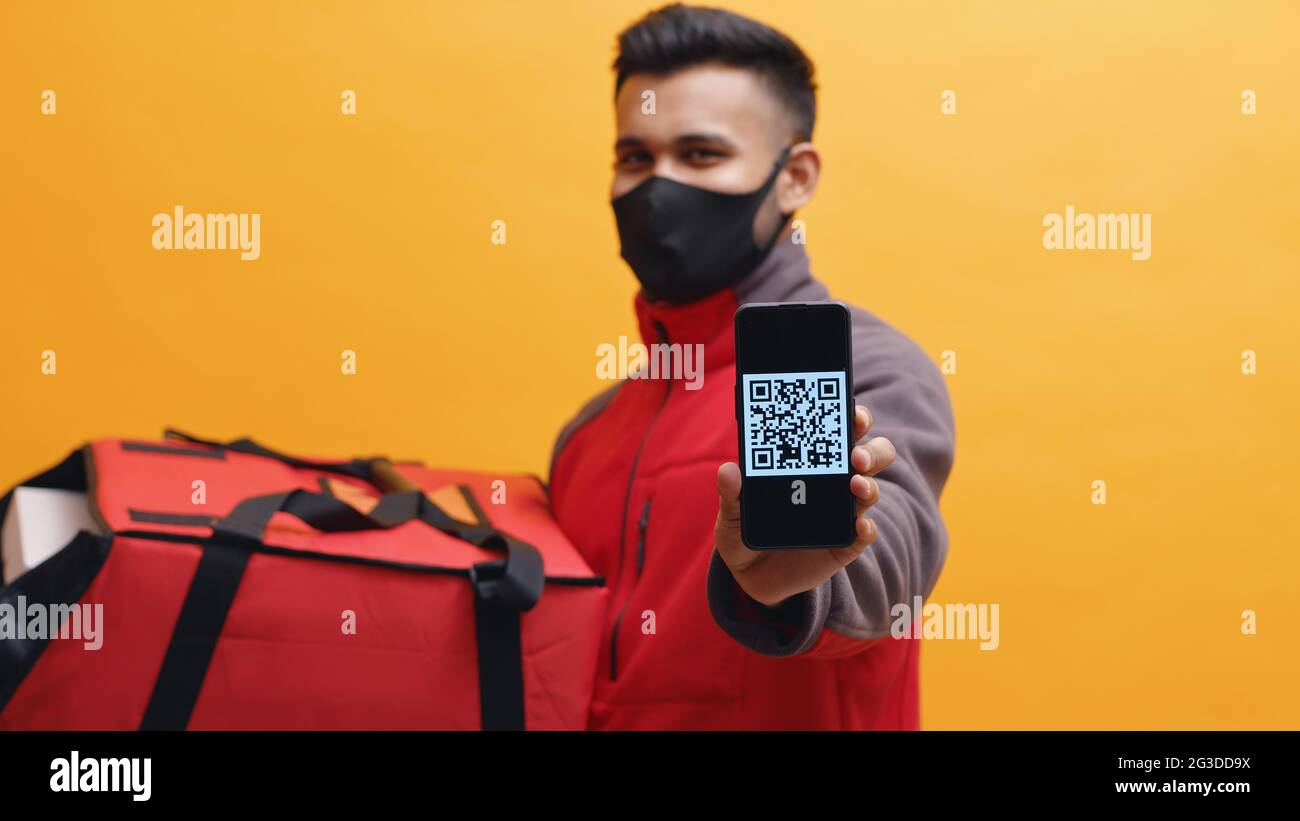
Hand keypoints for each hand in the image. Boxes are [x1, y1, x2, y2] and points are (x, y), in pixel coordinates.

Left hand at [714, 405, 895, 607]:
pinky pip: (864, 534)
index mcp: (809, 461)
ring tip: (855, 484)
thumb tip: (729, 470)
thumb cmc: (745, 530)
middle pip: (870, 454)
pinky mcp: (845, 544)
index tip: (848, 407)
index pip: (837, 429)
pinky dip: (866, 528)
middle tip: (854, 454)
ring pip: (870, 489)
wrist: (750, 575)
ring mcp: (842, 512)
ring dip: (868, 484)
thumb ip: (731, 493)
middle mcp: (834, 481)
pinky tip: (859, 526)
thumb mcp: (732, 513)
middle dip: (870, 449)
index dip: (850, 414)